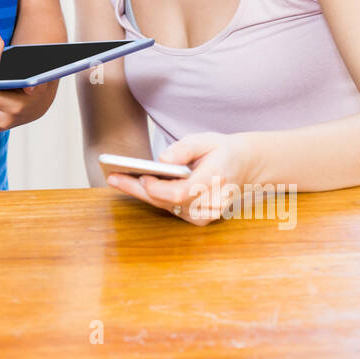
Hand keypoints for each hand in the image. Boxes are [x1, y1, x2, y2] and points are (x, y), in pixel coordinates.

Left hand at [106, 131, 254, 225]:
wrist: (246, 166)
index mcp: (216, 180)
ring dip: (142, 194)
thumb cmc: (223, 151)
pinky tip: (135, 186)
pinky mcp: (200, 219)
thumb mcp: (205, 140)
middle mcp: (212, 202)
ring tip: (117, 179)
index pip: (183, 192)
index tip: (142, 176)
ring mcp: (207, 214)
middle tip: (113, 178)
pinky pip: (171, 209)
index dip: (159, 187)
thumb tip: (162, 159)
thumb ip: (184, 149)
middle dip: (139, 190)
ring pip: (167, 207)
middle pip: (169, 202)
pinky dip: (153, 198)